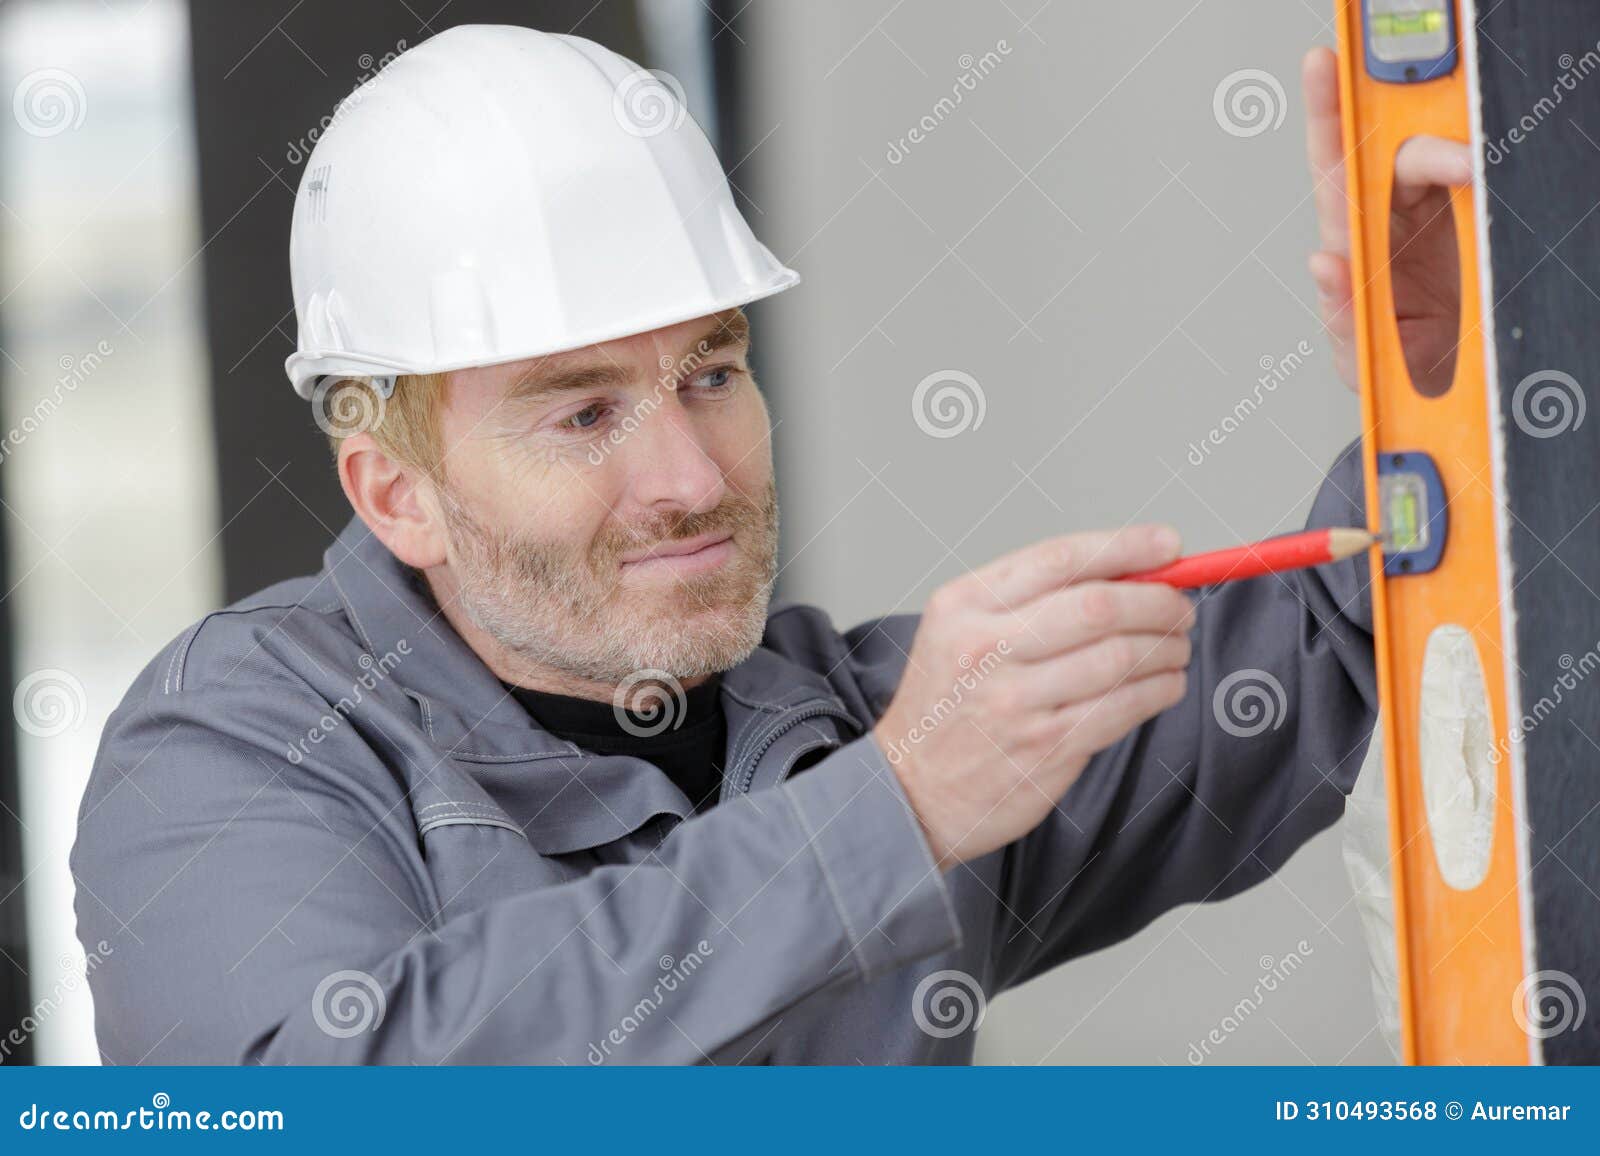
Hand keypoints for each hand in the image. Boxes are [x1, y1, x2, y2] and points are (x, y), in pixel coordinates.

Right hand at [876, 526, 1194, 867]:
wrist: (909, 790)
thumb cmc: (947, 705)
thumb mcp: (960, 631)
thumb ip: (1030, 598)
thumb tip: (1129, 570)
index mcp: (964, 606)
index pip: (1059, 558)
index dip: (1126, 546)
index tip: (1169, 546)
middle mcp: (985, 648)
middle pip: (1098, 607)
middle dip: (1158, 601)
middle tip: (1179, 608)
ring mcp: (1015, 702)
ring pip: (1120, 658)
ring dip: (1167, 649)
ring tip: (1176, 649)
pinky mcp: (1045, 748)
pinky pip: (1123, 708)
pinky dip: (1159, 690)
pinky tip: (1164, 685)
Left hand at [1303, 46, 1471, 395]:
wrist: (1448, 409)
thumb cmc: (1397, 371)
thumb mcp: (1361, 356)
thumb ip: (1342, 315)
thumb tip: (1323, 261)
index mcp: (1356, 243)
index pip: (1334, 166)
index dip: (1328, 112)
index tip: (1323, 64)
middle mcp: (1392, 222)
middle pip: (1395, 153)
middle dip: (1414, 125)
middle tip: (1449, 148)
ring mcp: (1438, 222)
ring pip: (1442, 165)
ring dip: (1458, 152)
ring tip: (1474, 163)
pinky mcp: (1478, 234)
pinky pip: (1487, 201)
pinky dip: (1493, 185)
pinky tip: (1492, 176)